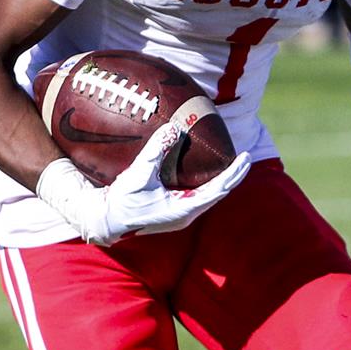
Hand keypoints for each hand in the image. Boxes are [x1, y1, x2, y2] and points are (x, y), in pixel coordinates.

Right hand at [37, 123, 251, 245]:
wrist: (105, 222)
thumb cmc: (121, 201)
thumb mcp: (139, 174)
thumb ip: (157, 150)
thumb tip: (174, 128)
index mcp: (184, 209)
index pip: (218, 190)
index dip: (234, 173)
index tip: (245, 157)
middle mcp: (186, 214)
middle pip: (218, 192)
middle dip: (232, 175)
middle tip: (244, 155)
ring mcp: (180, 214)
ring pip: (208, 195)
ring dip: (219, 178)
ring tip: (228, 161)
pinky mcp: (172, 210)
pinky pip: (196, 195)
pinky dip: (204, 181)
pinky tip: (203, 168)